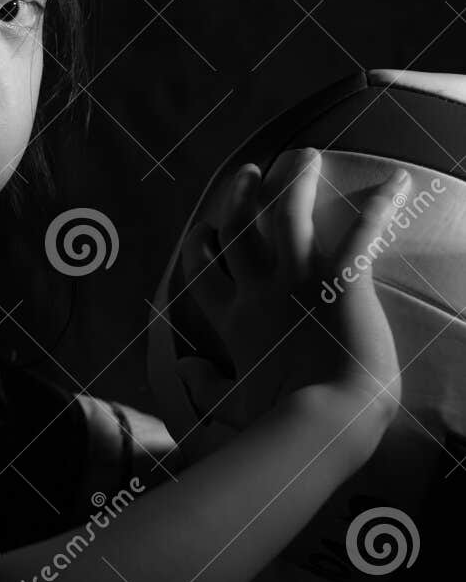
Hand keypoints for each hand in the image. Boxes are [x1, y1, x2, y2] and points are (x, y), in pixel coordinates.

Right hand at [174, 147, 406, 436]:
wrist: (319, 423)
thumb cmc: (274, 421)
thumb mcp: (228, 405)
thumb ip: (203, 384)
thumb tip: (184, 367)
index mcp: (235, 320)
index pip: (203, 270)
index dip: (201, 244)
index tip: (205, 227)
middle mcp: (261, 290)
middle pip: (239, 227)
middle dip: (241, 194)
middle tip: (252, 172)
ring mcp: (299, 281)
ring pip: (288, 213)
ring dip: (295, 181)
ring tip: (304, 158)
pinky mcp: (341, 282)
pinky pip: (362, 233)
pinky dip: (382, 205)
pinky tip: (398, 182)